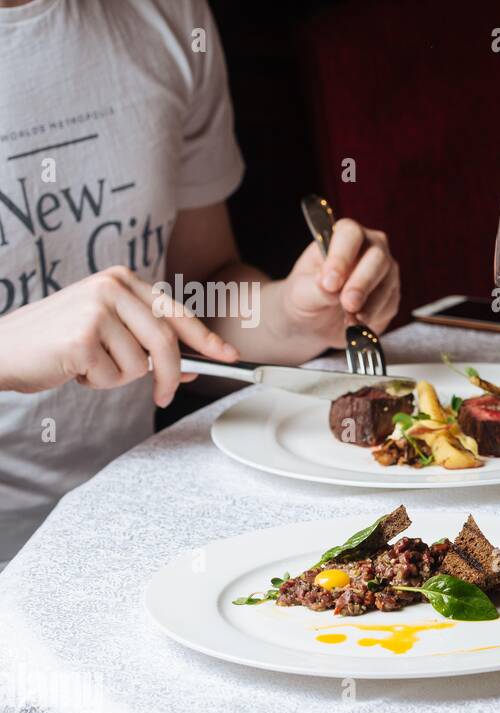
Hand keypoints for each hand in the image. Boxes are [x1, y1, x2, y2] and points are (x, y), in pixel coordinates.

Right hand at [0, 266, 237, 405]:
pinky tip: (74, 368)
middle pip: (166, 342)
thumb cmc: (56, 342)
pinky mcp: (82, 337)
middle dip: (170, 377)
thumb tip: (192, 367)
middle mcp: (110, 288)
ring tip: (87, 364)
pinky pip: (114, 376)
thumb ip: (147, 343)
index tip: (228, 356)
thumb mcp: (108, 332)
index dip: (206, 339)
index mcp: (120, 280)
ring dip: (117, 377)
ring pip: (139, 365)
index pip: (175, 313)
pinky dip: (97, 382)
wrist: (2, 348)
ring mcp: (96, 310)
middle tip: (164, 396)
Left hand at [280, 219, 399, 347]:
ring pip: (387, 282)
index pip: (349, 235)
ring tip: (349, 320)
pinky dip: (374, 316)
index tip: (330, 283)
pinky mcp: (391, 294)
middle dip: (361, 283)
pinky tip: (358, 323)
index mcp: (342, 236)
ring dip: (369, 304)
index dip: (342, 257)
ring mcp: (384, 271)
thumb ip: (314, 288)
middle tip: (348, 304)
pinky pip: (390, 303)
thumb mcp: (301, 293)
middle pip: (377, 257)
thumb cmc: (306, 296)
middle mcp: (369, 247)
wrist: (316, 322)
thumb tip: (327, 284)